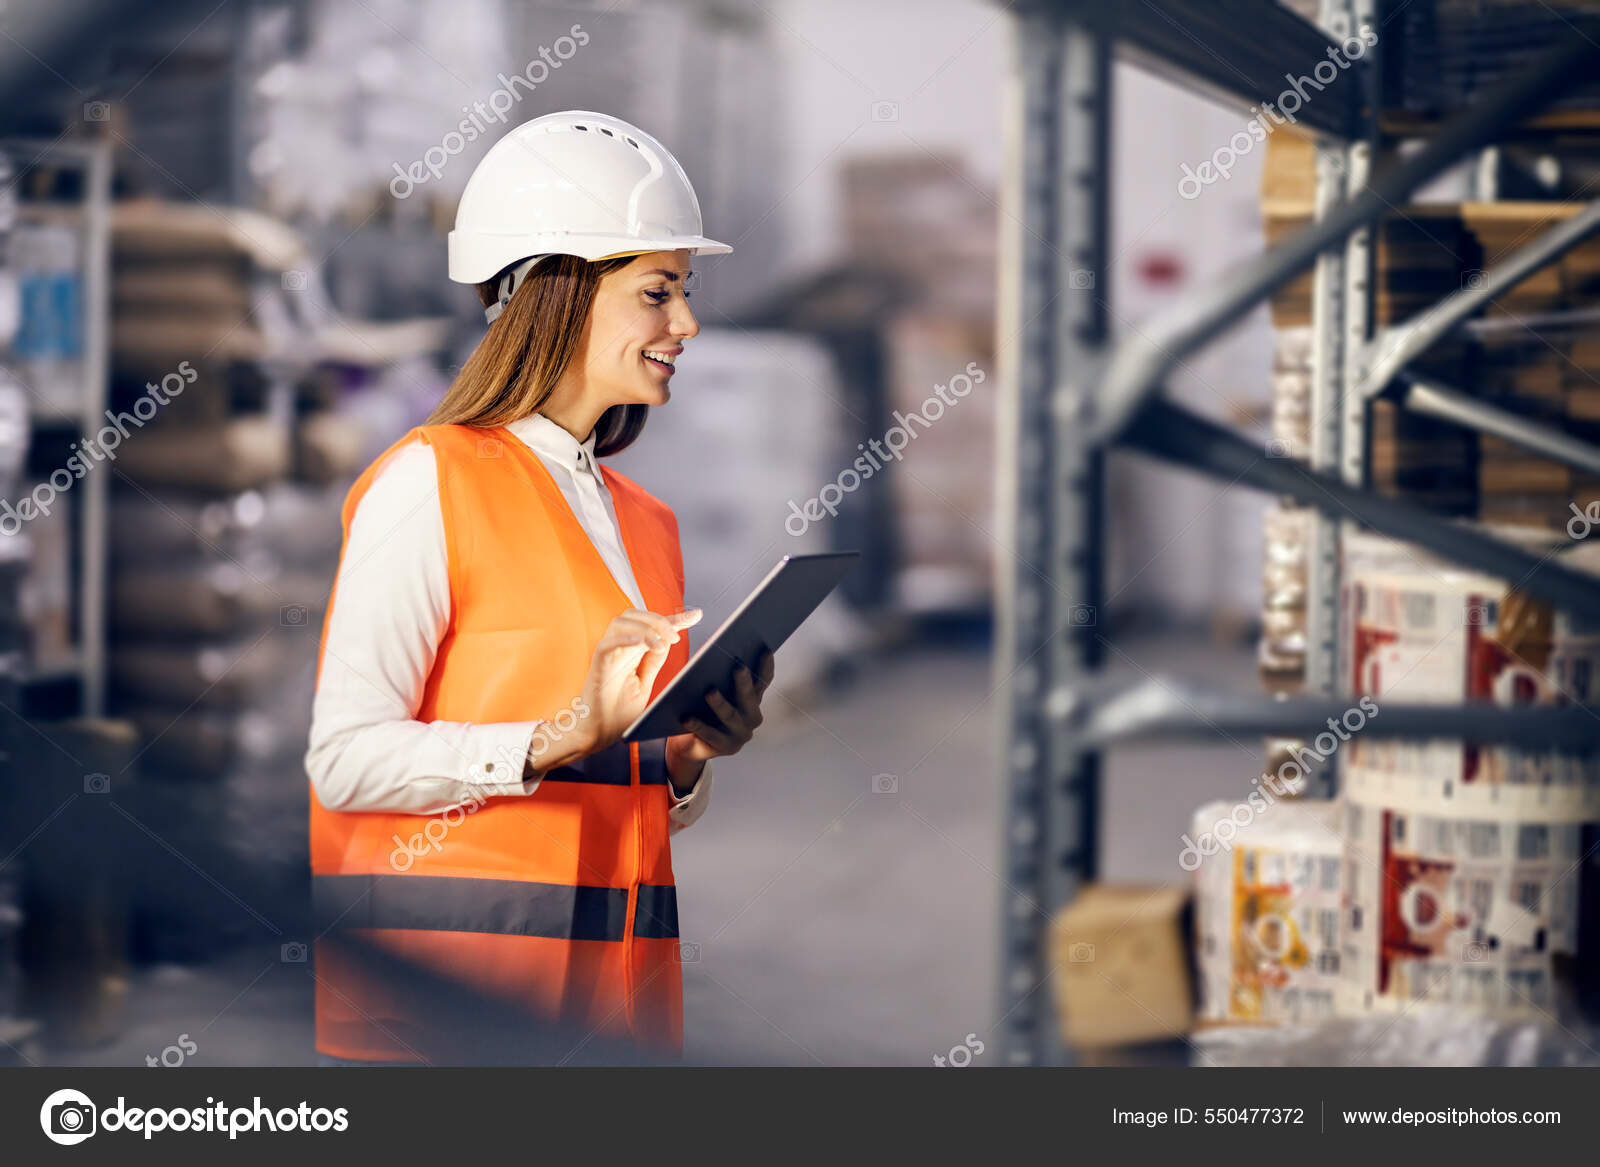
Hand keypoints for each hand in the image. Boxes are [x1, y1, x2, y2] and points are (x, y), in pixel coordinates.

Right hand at [577, 607, 703, 755]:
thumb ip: (653, 663)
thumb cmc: (616, 713)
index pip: (652, 626)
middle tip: (675, 637)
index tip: (696, 615)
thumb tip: (668, 641)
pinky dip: (623, 638)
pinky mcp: (597, 667)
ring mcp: (607, 656)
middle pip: (635, 616)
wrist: (597, 734)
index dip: (675, 618)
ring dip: (644, 628)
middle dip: (658, 620)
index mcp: (631, 652)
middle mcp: (619, 649)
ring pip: (620, 623)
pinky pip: (606, 645)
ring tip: (659, 644)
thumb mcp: (644, 685)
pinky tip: (641, 641)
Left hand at [665, 648, 775, 785]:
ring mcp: (740, 734)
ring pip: (730, 716)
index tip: (765, 649)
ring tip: (710, 692)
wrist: (693, 743)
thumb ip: (717, 676)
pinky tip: (687, 718)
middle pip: (749, 698)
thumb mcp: (713, 690)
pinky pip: (710, 735)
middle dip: (744, 682)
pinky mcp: (725, 747)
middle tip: (739, 667)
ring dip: (720, 704)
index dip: (765, 666)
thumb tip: (713, 655)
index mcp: (753, 700)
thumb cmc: (703, 708)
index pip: (762, 681)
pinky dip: (698, 725)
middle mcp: (752, 717)